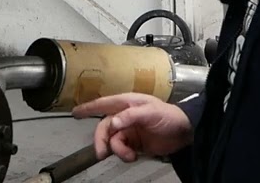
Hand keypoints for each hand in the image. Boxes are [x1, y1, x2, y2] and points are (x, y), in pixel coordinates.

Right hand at [71, 93, 192, 162]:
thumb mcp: (151, 112)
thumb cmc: (169, 116)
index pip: (103, 104)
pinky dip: (124, 155)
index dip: (88, 108)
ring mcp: (129, 130)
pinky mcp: (134, 143)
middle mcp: (125, 116)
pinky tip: (133, 156)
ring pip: (112, 141)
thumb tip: (113, 123)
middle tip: (101, 153)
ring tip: (129, 155)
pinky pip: (121, 150)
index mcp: (127, 103)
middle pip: (105, 128)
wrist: (184, 133)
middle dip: (101, 140)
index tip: (75, 113)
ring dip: (117, 150)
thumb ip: (130, 116)